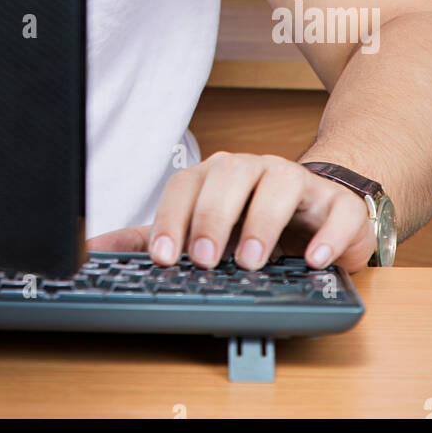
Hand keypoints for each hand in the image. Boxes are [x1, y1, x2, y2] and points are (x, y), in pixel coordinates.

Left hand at [86, 152, 375, 272]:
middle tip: (204, 259)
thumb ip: (155, 238)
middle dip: (212, 217)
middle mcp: (255, 170)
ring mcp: (298, 182)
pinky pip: (337, 211)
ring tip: (250, 262)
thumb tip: (92, 249)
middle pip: (229, 175)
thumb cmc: (255, 220)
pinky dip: (327, 234)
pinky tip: (314, 259)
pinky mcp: (339, 204)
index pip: (187, 185)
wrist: (323, 211)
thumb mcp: (202, 230)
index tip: (163, 257)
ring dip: (262, 223)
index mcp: (217, 176)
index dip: (172, 218)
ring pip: (279, 182)